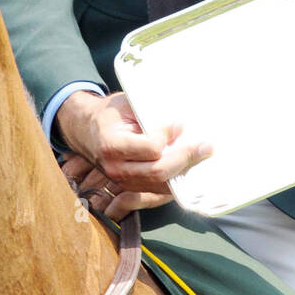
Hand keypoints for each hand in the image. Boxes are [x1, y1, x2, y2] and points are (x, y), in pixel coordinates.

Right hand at [56, 90, 211, 220]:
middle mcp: (115, 168)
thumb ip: (149, 113)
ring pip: (161, 185)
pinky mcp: (131, 188)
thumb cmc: (111, 113)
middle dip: (185, 159)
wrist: (88, 129)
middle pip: (157, 172)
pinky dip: (177, 180)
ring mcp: (122, 182)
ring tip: (202, 155)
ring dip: (185, 171)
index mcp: (111, 145)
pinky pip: (159, 190)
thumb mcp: (126, 103)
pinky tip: (190, 166)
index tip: (178, 124)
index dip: (168, 136)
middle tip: (205, 146)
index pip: (150, 148)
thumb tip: (180, 124)